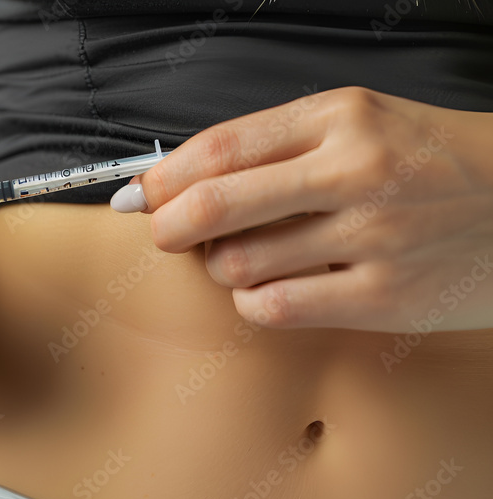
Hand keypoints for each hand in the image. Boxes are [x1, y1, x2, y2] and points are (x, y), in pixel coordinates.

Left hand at [112, 86, 492, 331]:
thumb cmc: (432, 162)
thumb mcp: (360, 124)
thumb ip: (275, 146)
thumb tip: (179, 181)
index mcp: (339, 118)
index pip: (218, 148)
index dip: (161, 178)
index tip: (139, 195)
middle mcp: (354, 172)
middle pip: (213, 206)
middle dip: (168, 226)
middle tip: (166, 233)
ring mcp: (371, 237)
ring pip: (237, 263)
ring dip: (224, 265)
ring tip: (253, 256)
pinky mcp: (384, 297)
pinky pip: (273, 307)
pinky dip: (256, 301)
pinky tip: (279, 286)